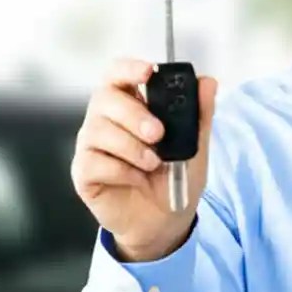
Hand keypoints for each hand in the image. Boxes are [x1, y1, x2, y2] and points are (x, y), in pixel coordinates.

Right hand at [71, 57, 217, 261]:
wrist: (165, 222)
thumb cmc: (173, 178)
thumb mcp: (195, 146)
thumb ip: (199, 114)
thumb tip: (208, 83)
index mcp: (129, 104)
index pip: (118, 74)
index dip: (129, 68)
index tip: (148, 73)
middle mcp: (104, 119)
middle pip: (105, 98)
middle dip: (134, 114)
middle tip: (158, 134)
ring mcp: (91, 145)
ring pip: (99, 131)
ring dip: (132, 147)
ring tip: (154, 164)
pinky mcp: (83, 172)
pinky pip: (95, 161)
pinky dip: (122, 170)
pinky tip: (137, 179)